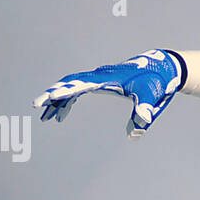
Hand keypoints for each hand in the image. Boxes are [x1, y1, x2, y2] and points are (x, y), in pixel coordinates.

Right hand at [33, 50, 183, 138]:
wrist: (162, 69)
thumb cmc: (156, 82)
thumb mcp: (152, 97)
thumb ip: (143, 111)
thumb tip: (136, 130)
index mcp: (106, 79)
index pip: (79, 84)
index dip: (62, 91)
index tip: (47, 98)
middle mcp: (99, 76)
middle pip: (69, 83)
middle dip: (52, 95)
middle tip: (36, 107)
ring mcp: (98, 79)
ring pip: (71, 87)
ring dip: (57, 101)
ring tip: (45, 118)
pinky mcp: (101, 83)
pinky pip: (77, 91)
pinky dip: (67, 102)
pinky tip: (61, 115)